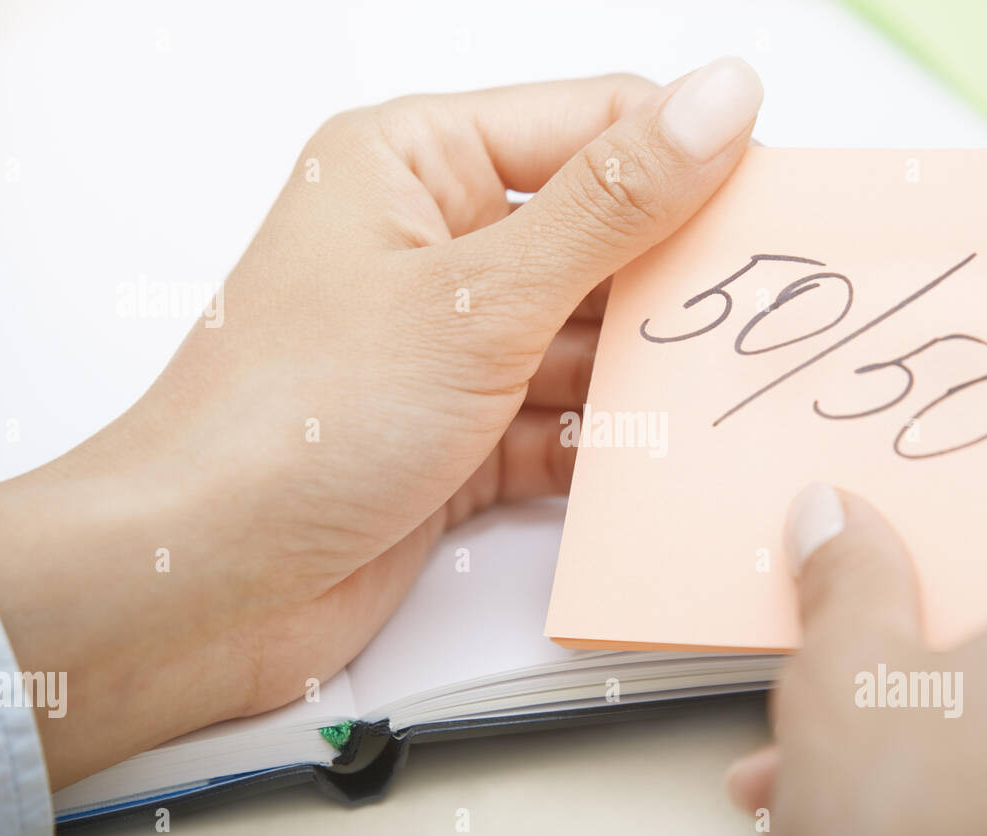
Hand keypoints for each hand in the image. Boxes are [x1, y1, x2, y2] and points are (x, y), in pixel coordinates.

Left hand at [0, 58, 763, 787]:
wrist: (204, 582)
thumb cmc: (294, 421)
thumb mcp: (478, 295)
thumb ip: (610, 204)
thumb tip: (719, 102)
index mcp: (415, 164)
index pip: (590, 123)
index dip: (688, 155)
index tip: (781, 199)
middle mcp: (433, 248)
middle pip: (598, 237)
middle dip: (673, 280)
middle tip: (766, 308)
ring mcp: (447, 348)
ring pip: (586, 339)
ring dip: (643, 373)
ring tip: (719, 390)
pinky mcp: (459, 436)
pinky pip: (561, 422)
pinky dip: (604, 443)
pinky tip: (652, 459)